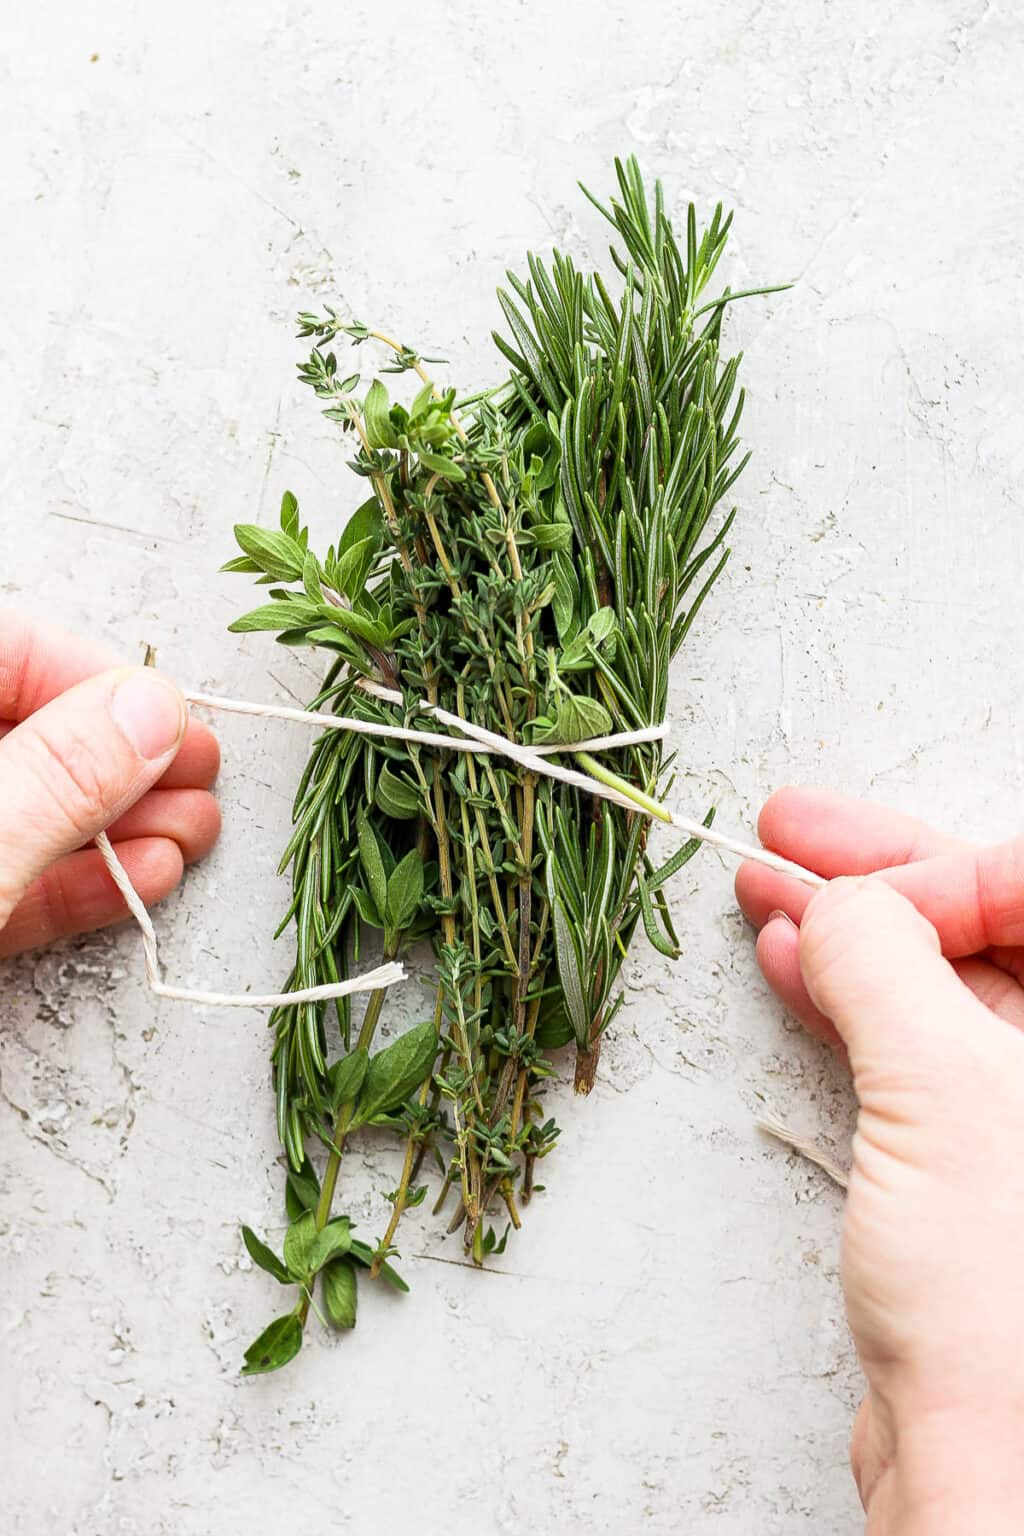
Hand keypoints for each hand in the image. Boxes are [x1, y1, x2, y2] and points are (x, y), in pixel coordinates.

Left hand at [0, 611, 219, 957]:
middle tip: (199, 768)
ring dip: (119, 823)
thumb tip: (149, 712)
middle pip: (28, 730)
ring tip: (194, 829)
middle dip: (125, 754)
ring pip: (27, 810)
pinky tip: (144, 877)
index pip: (5, 646)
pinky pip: (10, 881)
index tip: (164, 712)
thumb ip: (59, 775)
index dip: (91, 672)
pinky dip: (77, 883)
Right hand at [737, 789, 1023, 1534]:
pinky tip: (793, 968)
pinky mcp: (985, 1166)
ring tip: (766, 886)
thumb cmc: (1007, 1310)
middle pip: (997, 925)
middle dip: (885, 873)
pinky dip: (853, 1001)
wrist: (988, 1477)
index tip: (860, 891)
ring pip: (948, 982)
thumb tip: (843, 902)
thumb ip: (884, 960)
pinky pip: (920, 1044)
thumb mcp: (941, 1091)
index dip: (945, 870)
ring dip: (854, 932)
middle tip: (793, 827)